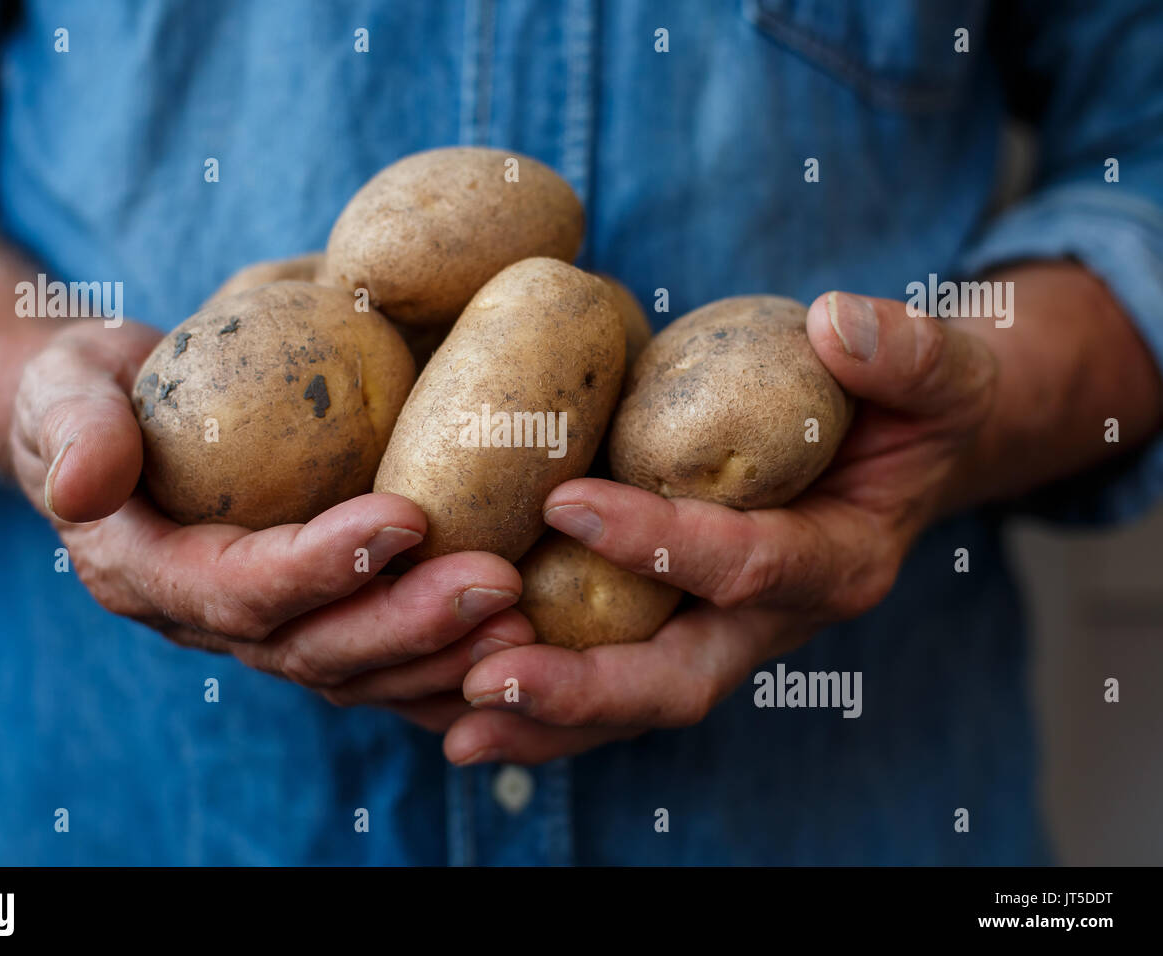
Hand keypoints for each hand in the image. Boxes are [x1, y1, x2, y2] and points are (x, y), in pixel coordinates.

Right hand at [10, 320, 532, 730]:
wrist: (114, 422)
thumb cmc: (94, 391)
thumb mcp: (63, 388)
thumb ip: (74, 427)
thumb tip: (83, 485)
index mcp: (147, 572)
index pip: (240, 589)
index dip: (322, 566)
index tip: (406, 518)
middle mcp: (206, 620)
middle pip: (314, 649)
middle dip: (409, 624)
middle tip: (499, 584)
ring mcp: (261, 630)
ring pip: (356, 671)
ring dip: (442, 652)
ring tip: (523, 617)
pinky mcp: (306, 619)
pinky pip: (376, 665)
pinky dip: (441, 667)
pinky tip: (514, 645)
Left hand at [443, 290, 998, 763]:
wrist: (905, 455)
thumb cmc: (916, 409)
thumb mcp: (942, 372)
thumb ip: (907, 352)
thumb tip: (838, 322)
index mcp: (839, 560)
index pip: (745, 566)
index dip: (663, 542)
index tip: (566, 500)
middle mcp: (775, 619)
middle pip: (679, 680)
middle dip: (585, 690)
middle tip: (486, 679)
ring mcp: (723, 633)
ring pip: (631, 701)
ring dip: (543, 718)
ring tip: (451, 719)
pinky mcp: (678, 625)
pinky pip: (609, 678)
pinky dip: (540, 698)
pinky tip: (457, 697)